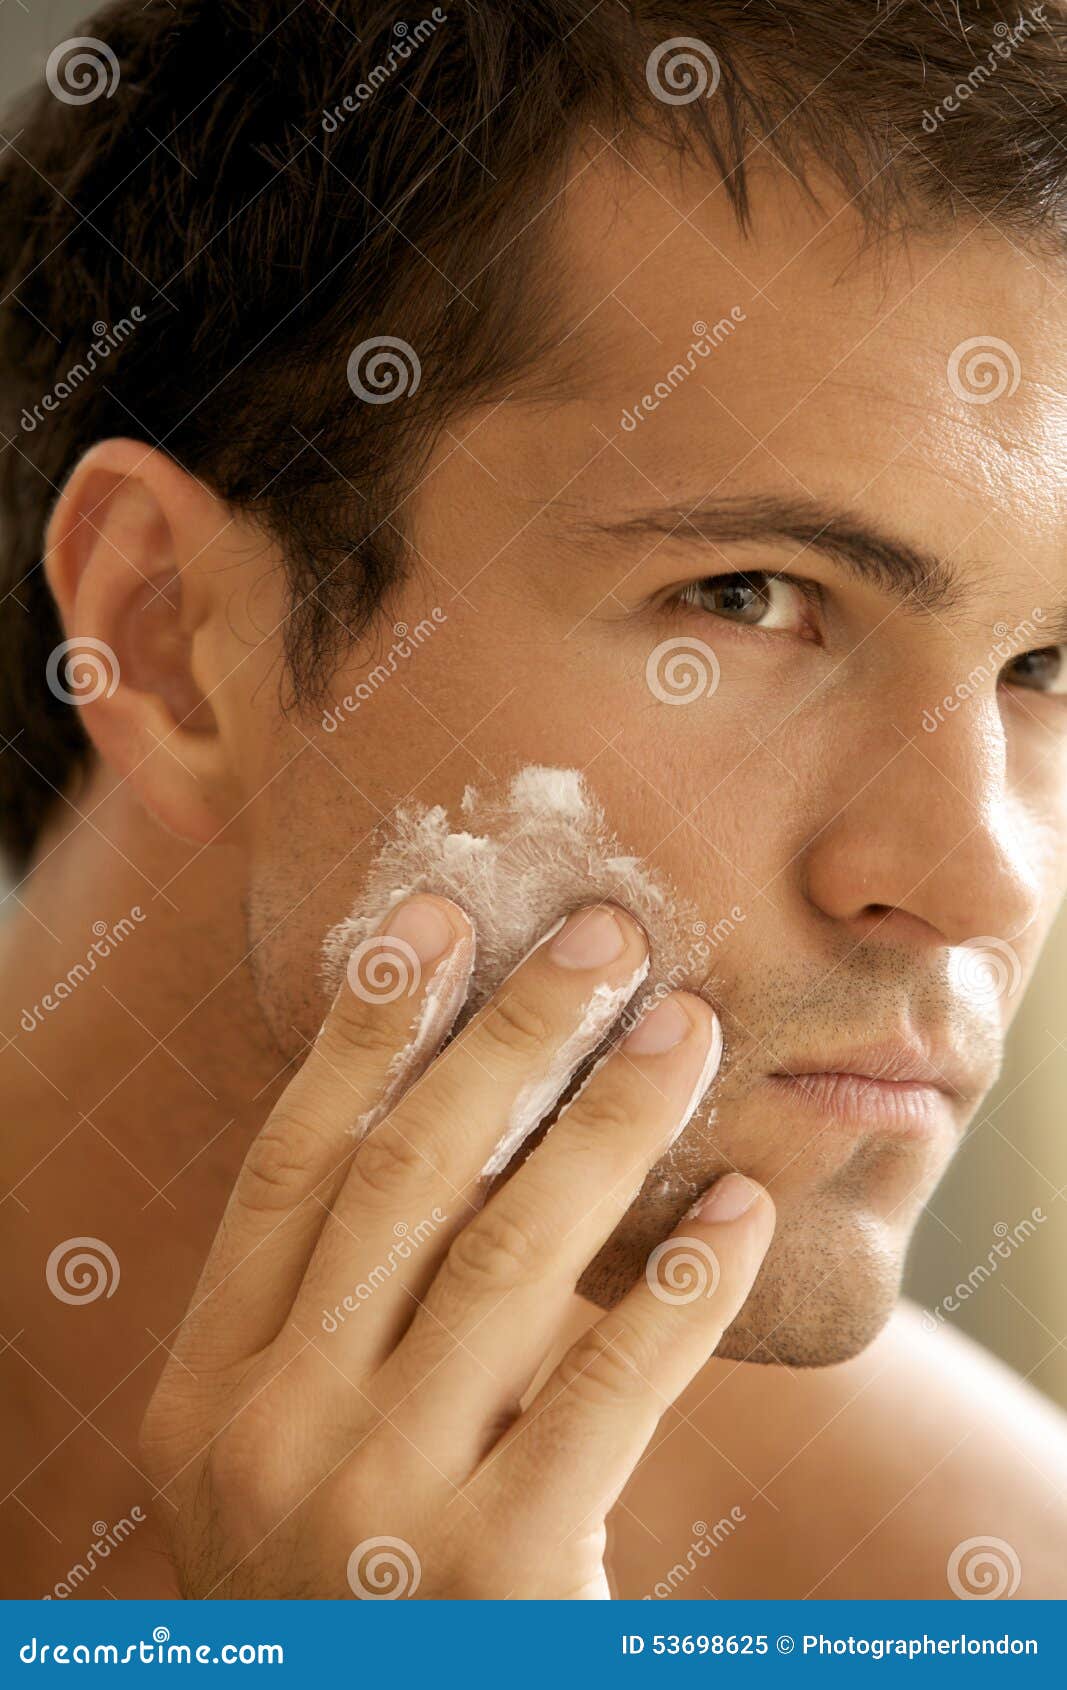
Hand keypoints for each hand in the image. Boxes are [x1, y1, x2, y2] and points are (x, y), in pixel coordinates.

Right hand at [140, 897, 774, 1598]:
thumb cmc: (346, 1594)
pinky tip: (742, 1207)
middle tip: (599, 935)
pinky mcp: (505, 1580)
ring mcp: (379, 1512)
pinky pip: (613, 1389)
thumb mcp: (290, 1459)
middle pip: (408, 1181)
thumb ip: (334, 1318)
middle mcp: (273, 1438)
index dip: (363, 1032)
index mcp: (208, 1391)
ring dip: (612, 1123)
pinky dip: (686, 1285)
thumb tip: (443, 1117)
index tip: (430, 919)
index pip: (290, 1166)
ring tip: (686, 1030)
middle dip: (509, 1037)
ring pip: (516, 1256)